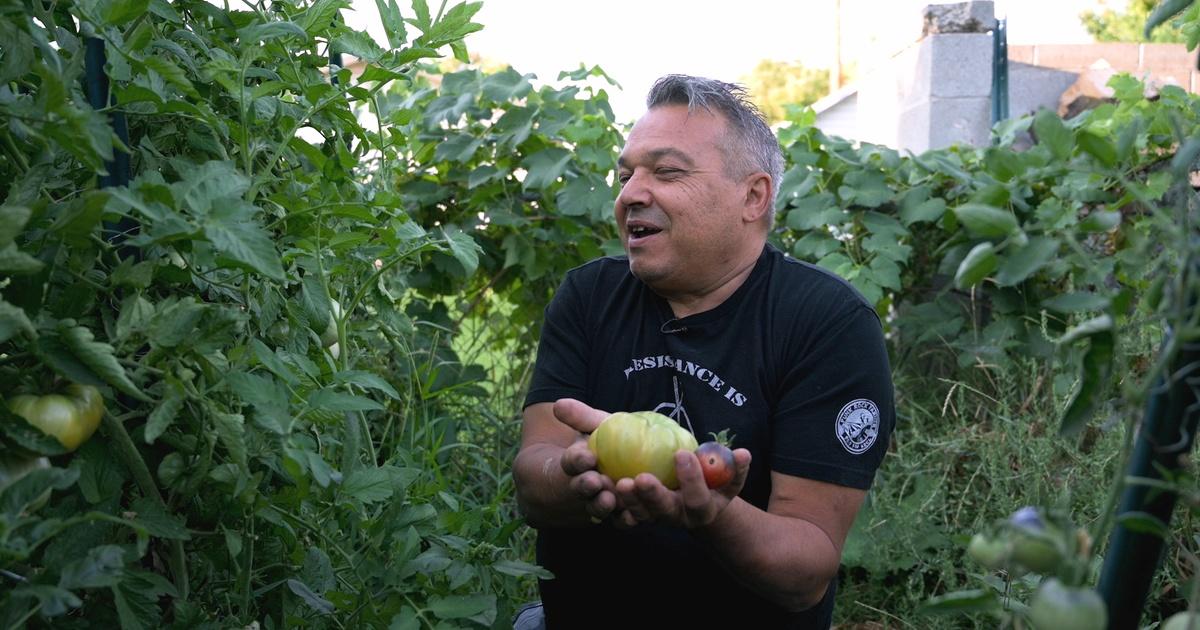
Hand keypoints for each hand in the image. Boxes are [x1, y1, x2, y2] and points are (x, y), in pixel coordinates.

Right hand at [553, 398, 619, 522]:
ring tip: (609, 499)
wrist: (611, 468)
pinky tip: (631, 516)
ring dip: (601, 505)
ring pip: (596, 508)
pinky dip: (622, 520)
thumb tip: (559, 404)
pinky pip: (616, 521)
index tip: (586, 456)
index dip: (576, 460)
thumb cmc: (602, 443)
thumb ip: (581, 417)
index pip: (571, 462)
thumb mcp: (593, 428)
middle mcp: (580, 488)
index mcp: (574, 464)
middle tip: (594, 481)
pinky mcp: (613, 517)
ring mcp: (595, 504)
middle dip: (584, 486)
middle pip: (579, 489)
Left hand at [611, 447, 751, 529]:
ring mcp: (658, 519)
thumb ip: (733, 466)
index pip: (699, 499)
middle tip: (640, 478)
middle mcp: (680, 518)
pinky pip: (625, 518)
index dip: (692, 479)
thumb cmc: (708, 478)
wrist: (692, 497)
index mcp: (704, 508)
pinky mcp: (639, 518)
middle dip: (654, 496)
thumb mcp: (724, 473)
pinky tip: (606, 490)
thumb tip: (744, 454)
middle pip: (666, 511)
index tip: (682, 454)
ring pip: (642, 515)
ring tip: (619, 483)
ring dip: (630, 501)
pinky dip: (616, 507)